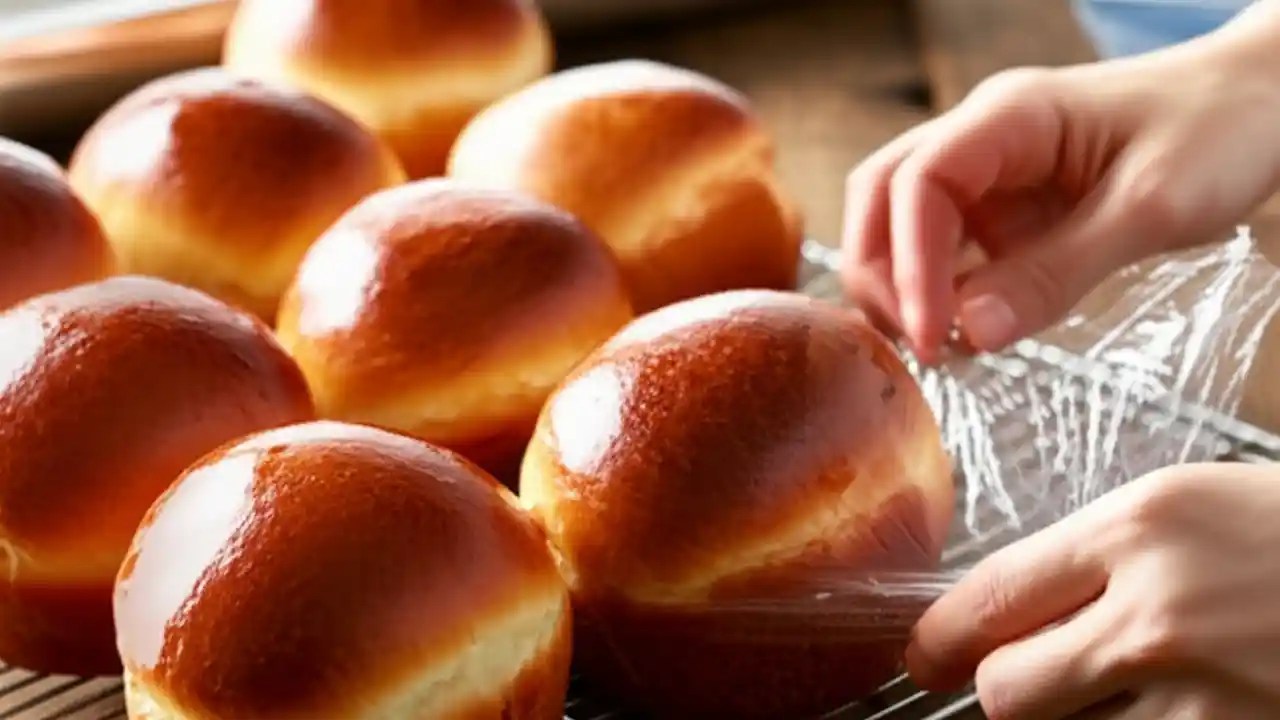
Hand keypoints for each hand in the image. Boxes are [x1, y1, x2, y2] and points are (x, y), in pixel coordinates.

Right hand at [840, 3, 1279, 362]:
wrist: (1263, 102)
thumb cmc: (1220, 130)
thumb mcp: (1151, 208)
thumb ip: (1058, 271)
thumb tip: (972, 332)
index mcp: (1009, 116)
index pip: (918, 184)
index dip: (909, 265)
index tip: (934, 337)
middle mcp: (981, 138)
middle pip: (881, 197)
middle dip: (880, 274)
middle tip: (915, 347)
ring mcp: (989, 173)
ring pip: (900, 223)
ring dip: (900, 286)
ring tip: (937, 349)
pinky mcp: (1004, 209)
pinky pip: (948, 249)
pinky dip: (940, 294)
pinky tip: (964, 335)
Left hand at [905, 463, 1279, 718]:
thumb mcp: (1198, 508)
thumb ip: (1102, 555)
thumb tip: (1019, 609)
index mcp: (1140, 526)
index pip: (990, 595)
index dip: (939, 640)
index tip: (925, 657)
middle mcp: (1157, 613)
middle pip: (1008, 691)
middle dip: (1006, 692)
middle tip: (1023, 682)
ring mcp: (1202, 696)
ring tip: (1138, 685)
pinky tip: (1182, 705)